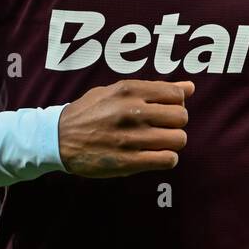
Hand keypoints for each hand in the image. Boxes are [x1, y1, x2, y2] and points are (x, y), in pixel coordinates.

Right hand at [57, 79, 193, 177]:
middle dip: (176, 123)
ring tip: (159, 142)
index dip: (176, 103)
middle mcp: (132, 112)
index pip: (176, 95)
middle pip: (181, 117)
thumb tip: (189, 87)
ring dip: (173, 142)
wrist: (58, 138)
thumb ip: (155, 89)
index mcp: (129, 91)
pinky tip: (156, 156)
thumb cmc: (89, 112)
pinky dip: (167, 159)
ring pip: (178, 140)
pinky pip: (167, 160)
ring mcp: (131, 138)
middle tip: (163, 127)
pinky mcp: (128, 161)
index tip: (165, 110)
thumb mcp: (116, 91)